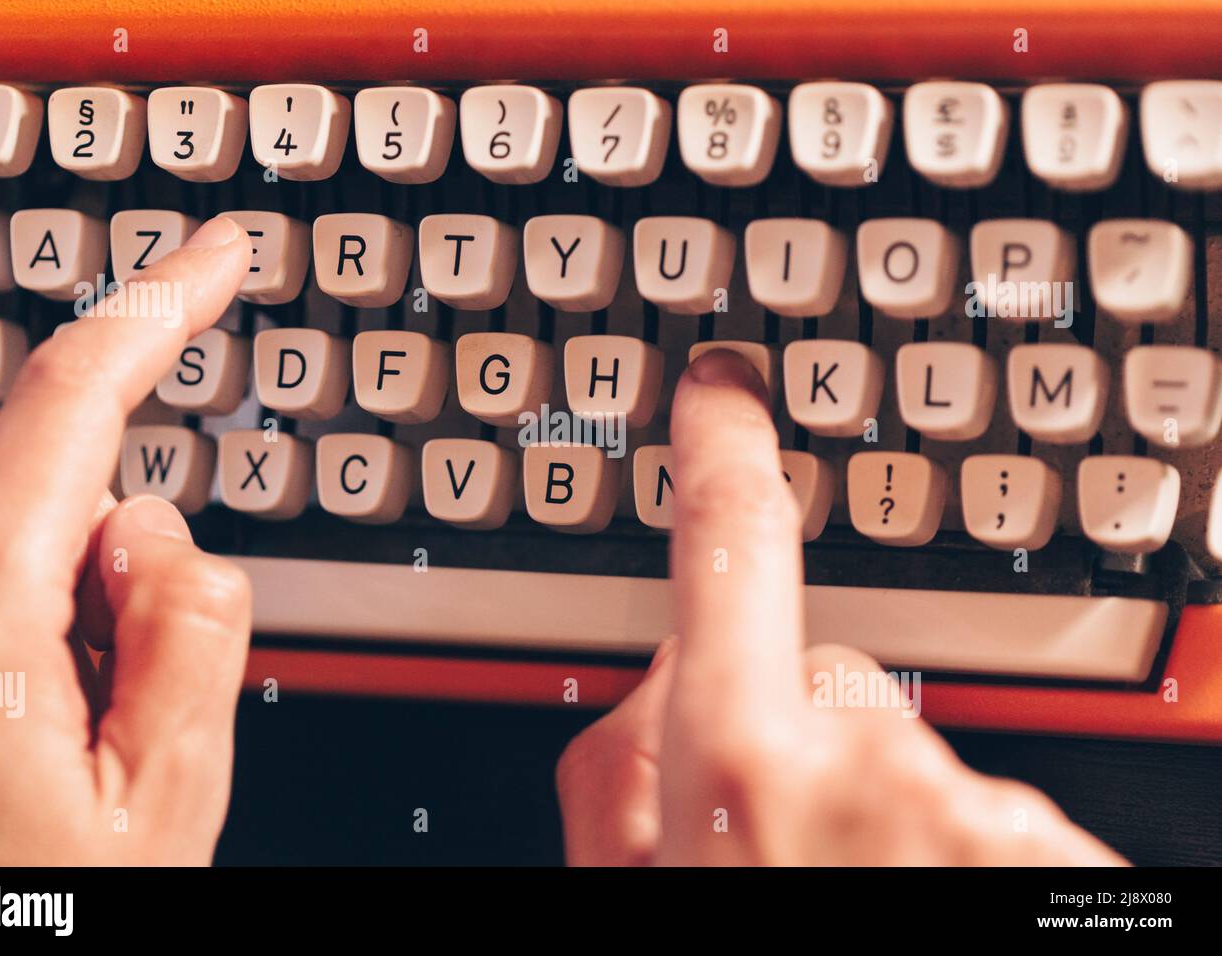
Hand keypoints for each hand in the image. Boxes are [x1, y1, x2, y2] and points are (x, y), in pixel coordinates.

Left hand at [0, 217, 252, 864]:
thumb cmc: (36, 915)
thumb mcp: (166, 792)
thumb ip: (189, 629)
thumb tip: (154, 530)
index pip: (73, 397)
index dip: (161, 304)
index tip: (218, 250)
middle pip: (88, 502)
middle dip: (150, 585)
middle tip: (148, 730)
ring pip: (62, 563)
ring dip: (108, 639)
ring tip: (90, 773)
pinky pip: (23, 604)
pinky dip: (70, 653)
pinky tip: (56, 755)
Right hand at [556, 350, 1124, 865]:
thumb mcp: (621, 883)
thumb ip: (616, 765)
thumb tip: (660, 682)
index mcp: (744, 768)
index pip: (730, 553)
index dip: (723, 451)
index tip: (724, 384)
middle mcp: (874, 772)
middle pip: (828, 675)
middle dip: (795, 729)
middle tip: (771, 839)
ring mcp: (980, 814)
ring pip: (908, 749)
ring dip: (875, 807)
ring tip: (840, 888)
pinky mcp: (1055, 855)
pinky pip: (985, 809)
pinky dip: (946, 848)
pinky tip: (903, 896)